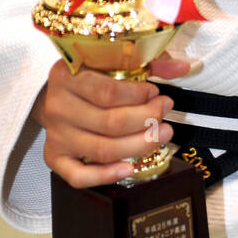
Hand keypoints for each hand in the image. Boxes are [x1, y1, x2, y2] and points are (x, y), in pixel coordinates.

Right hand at [31, 49, 190, 188]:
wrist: (59, 97)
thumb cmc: (91, 77)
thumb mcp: (115, 61)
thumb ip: (149, 61)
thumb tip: (183, 67)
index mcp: (67, 75)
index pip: (107, 92)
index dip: (138, 96)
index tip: (156, 93)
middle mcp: (58, 106)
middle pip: (109, 123)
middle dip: (146, 119)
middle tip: (164, 113)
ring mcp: (56, 135)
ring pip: (102, 150)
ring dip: (138, 145)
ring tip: (162, 134)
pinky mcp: (55, 158)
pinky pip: (78, 176)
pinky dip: (106, 176)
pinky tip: (129, 168)